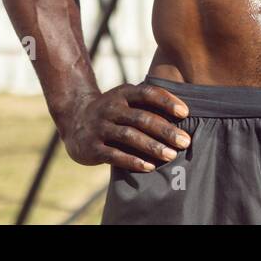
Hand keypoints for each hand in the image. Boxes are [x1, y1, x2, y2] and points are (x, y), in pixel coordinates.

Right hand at [59, 83, 191, 171]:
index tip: (186, 113)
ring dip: (152, 147)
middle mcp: (110, 108)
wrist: (74, 119)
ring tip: (171, 155)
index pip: (147, 93)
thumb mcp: (126, 100)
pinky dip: (133, 161)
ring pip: (129, 136)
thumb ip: (147, 105)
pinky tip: (150, 167)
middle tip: (185, 141)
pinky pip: (114, 154)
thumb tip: (184, 116)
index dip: (167, 102)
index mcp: (122, 94)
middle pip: (142, 118)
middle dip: (165, 130)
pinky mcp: (92, 147)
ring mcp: (99, 127)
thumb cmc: (113, 111)